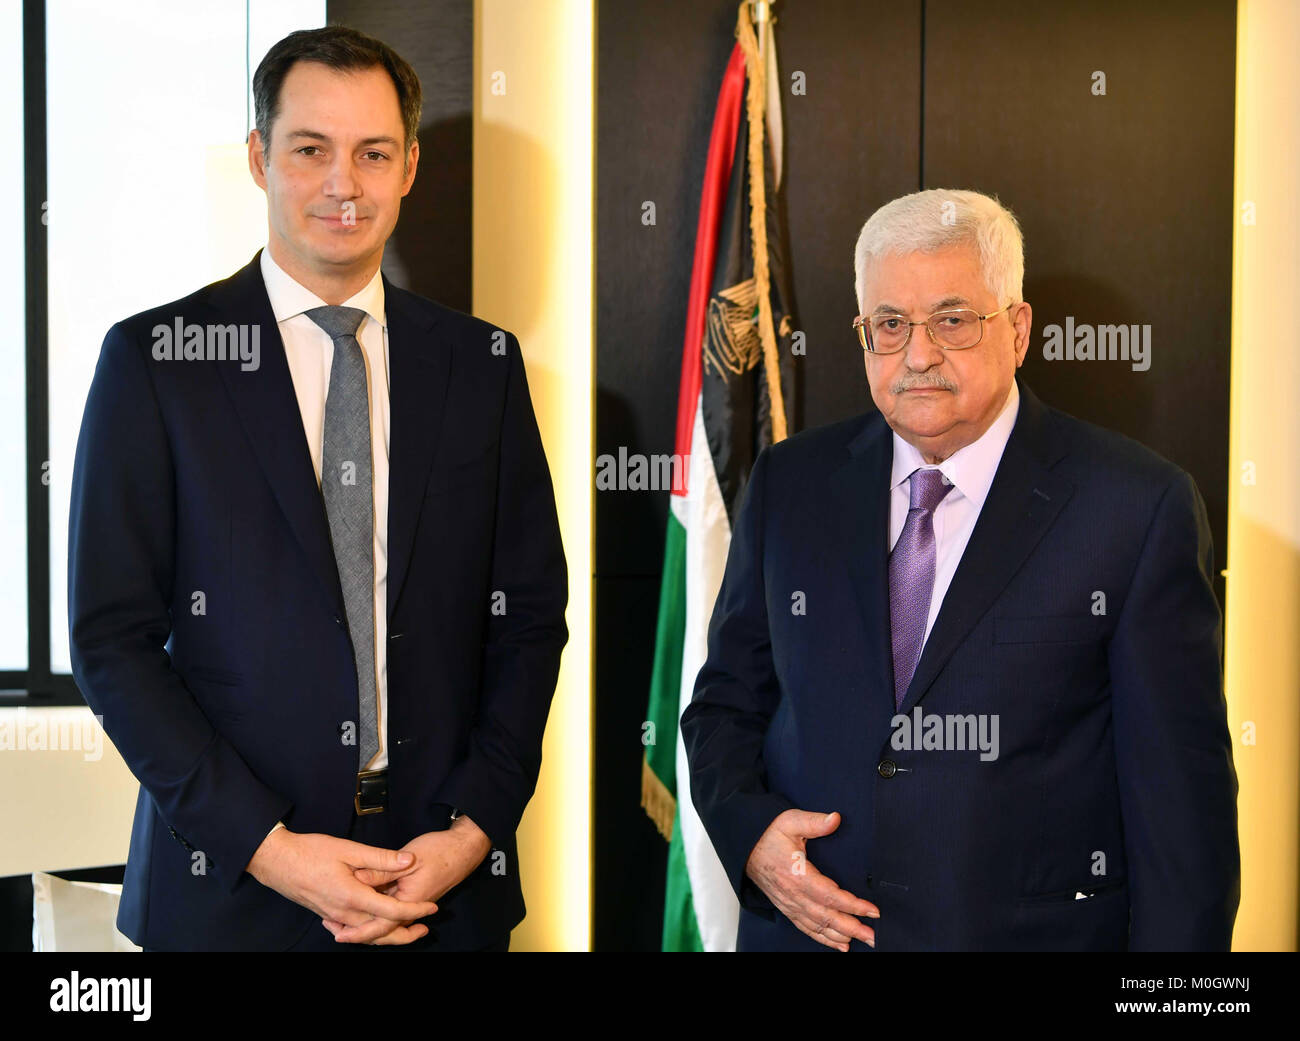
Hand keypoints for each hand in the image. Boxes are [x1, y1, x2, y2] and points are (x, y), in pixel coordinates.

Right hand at [246, 828, 439, 945]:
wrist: (276, 861)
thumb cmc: (310, 852)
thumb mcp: (348, 849)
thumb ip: (380, 858)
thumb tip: (409, 861)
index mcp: (352, 897)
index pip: (391, 911)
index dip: (415, 910)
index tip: (433, 907)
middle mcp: (343, 913)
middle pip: (380, 931)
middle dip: (405, 932)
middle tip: (425, 928)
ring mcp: (333, 917)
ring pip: (366, 934)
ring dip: (388, 933)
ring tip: (407, 928)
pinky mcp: (327, 915)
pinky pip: (353, 930)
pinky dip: (369, 931)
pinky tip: (376, 924)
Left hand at [323, 815, 493, 944]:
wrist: (463, 849)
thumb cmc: (439, 851)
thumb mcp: (408, 858)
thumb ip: (382, 870)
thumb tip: (356, 879)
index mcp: (410, 902)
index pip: (381, 926)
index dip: (359, 932)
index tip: (340, 934)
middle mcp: (412, 909)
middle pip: (383, 929)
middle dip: (360, 933)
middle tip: (337, 933)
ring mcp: (413, 904)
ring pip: (387, 921)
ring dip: (367, 924)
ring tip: (343, 924)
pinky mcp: (413, 897)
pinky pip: (392, 912)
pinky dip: (377, 913)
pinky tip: (364, 906)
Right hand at [745, 809, 878, 951]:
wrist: (745, 846)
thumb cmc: (769, 834)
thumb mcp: (790, 821)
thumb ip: (814, 822)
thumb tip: (835, 819)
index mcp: (797, 874)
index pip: (830, 896)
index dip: (853, 905)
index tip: (872, 910)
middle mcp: (793, 894)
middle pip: (827, 917)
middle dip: (853, 927)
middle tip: (874, 936)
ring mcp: (789, 904)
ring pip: (818, 926)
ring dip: (842, 936)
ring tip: (863, 941)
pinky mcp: (787, 907)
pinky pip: (807, 928)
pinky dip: (824, 938)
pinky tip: (840, 944)